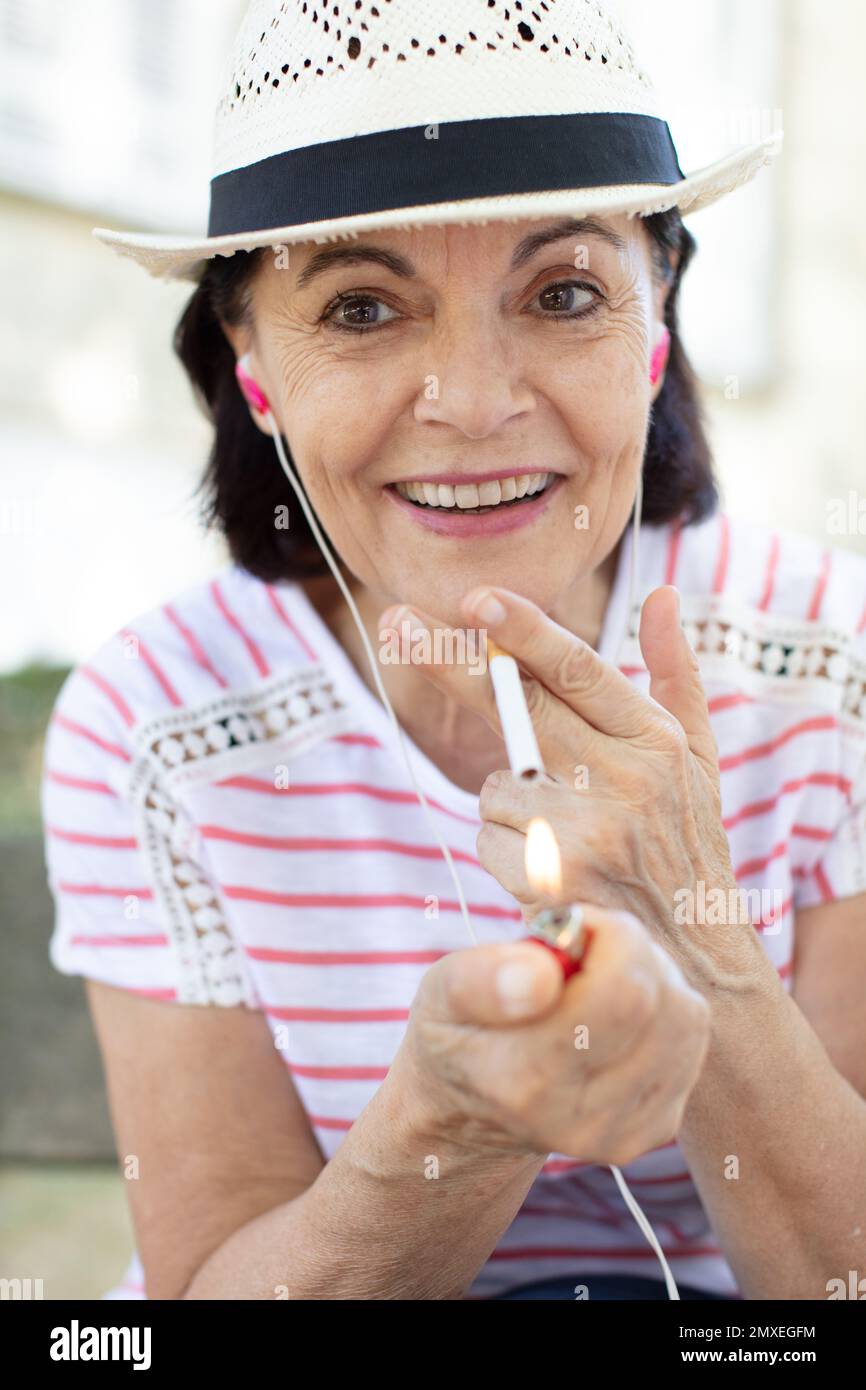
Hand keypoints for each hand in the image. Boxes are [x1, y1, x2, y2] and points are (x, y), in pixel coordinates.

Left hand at [380, 584, 767, 994]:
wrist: (691, 954)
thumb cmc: (685, 841)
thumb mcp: (698, 756)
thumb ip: (676, 673)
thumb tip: (661, 594)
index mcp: (655, 740)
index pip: (580, 669)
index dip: (523, 630)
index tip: (476, 598)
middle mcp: (625, 779)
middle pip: (516, 706)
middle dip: (451, 662)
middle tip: (397, 624)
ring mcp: (586, 831)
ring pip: (496, 782)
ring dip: (509, 800)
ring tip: (561, 833)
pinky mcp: (550, 880)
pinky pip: (488, 836)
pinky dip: (504, 848)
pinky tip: (545, 870)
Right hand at [395, 903, 709, 1164]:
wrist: (475, 1112)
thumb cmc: (460, 1030)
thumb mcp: (441, 992)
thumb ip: (482, 978)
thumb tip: (543, 972)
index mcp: (525, 1081)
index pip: (621, 995)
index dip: (610, 937)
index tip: (572, 928)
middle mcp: (581, 1120)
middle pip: (661, 1003)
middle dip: (630, 950)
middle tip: (584, 947)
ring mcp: (625, 1132)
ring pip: (685, 1016)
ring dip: (652, 976)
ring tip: (600, 977)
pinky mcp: (657, 1129)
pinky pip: (691, 1039)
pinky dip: (665, 1007)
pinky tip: (620, 1010)